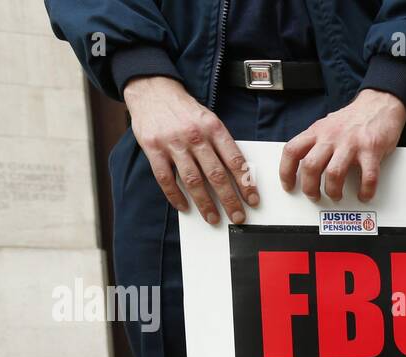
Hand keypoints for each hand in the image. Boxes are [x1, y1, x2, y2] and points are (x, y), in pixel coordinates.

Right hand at [124, 76, 257, 223]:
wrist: (152, 89)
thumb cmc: (185, 110)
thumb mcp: (209, 120)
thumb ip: (221, 144)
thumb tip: (239, 174)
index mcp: (213, 127)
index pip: (234, 160)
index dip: (245, 183)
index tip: (252, 200)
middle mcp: (195, 136)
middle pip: (216, 175)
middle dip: (229, 200)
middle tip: (238, 217)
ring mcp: (173, 143)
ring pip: (193, 180)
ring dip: (205, 203)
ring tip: (213, 218)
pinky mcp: (153, 148)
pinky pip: (166, 178)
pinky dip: (175, 196)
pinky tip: (185, 207)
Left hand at [280, 90, 405, 202]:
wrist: (379, 104)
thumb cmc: (353, 119)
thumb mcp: (326, 126)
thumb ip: (315, 143)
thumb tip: (305, 166)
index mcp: (317, 132)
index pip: (292, 151)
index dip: (286, 171)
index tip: (289, 186)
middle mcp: (331, 137)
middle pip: (311, 166)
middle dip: (310, 188)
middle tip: (314, 196)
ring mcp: (351, 143)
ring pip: (334, 174)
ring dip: (333, 191)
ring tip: (336, 195)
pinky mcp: (371, 150)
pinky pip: (367, 177)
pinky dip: (365, 191)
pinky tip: (364, 194)